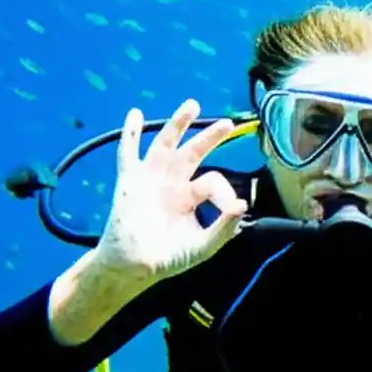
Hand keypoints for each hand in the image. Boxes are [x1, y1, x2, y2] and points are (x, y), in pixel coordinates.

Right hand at [93, 99, 247, 282]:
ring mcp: (151, 178)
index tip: (232, 207)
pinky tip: (134, 114)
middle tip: (228, 123)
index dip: (225, 191)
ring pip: (165, 143)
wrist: (135, 266)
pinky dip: (130, 133)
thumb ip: (224, 228)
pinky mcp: (130, 180)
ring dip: (177, 124)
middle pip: (194, 152)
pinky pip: (128, 152)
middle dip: (210, 137)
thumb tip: (243, 205)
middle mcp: (173, 182)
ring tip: (192, 105)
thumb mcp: (203, 246)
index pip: (212, 180)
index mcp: (191, 196)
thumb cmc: (169, 258)